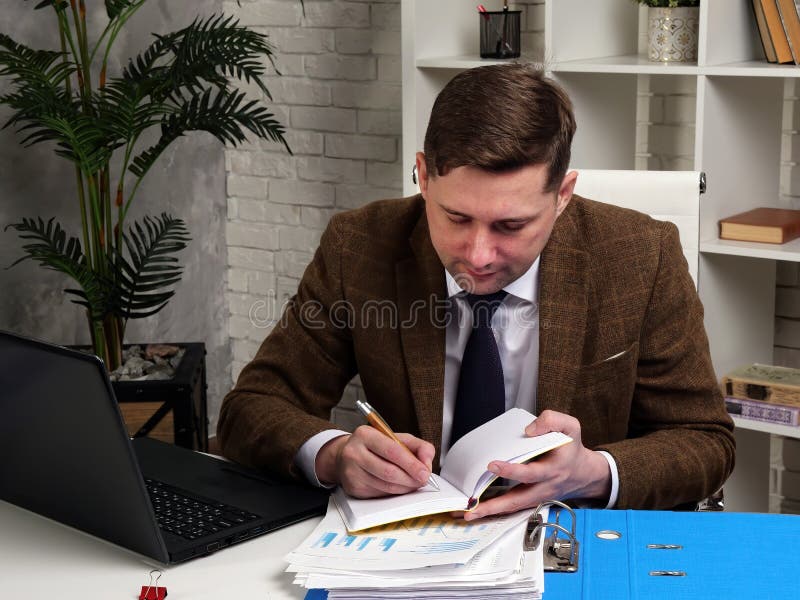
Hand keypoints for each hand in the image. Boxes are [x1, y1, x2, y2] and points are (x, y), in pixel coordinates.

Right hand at [315, 426, 435, 497]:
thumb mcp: (395, 438)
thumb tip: (427, 460)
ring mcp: (352, 472)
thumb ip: (417, 446)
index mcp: (365, 435)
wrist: (345, 456)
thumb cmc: (375, 447)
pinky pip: (380, 494)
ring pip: (386, 486)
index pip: (392, 451)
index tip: (425, 472)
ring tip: (413, 483)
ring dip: (405, 488)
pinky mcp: (353, 489)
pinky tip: (398, 486)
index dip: (411, 464)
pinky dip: (394, 493)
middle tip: (422, 480)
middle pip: (389, 472)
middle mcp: (354, 453)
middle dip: (411, 479)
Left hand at [462, 410, 610, 520]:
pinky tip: (478, 511)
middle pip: (518, 499)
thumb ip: (552, 421)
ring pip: (513, 507)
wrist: (583, 472)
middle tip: (474, 504)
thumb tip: (529, 429)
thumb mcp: (570, 427)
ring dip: (490, 512)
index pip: (531, 472)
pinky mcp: (531, 500)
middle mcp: (544, 486)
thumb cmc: (571, 449)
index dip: (512, 470)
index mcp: (554, 469)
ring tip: (469, 514)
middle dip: (495, 503)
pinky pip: (512, 507)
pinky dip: (495, 511)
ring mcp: (538, 496)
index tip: (493, 465)